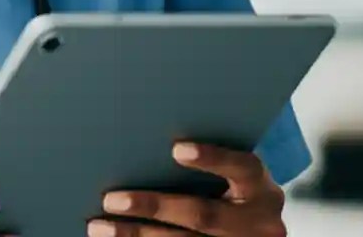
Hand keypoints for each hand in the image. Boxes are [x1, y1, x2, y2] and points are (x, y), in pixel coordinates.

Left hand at [89, 142, 286, 235]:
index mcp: (262, 189)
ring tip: (100, 227)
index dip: (213, 158)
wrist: (255, 232)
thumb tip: (145, 136)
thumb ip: (208, 162)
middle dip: (155, 207)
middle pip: (204, 214)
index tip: (176, 149)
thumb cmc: (232, 190)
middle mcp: (258, 223)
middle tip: (112, 199)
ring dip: (137, 235)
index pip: (243, 168)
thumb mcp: (233, 177)